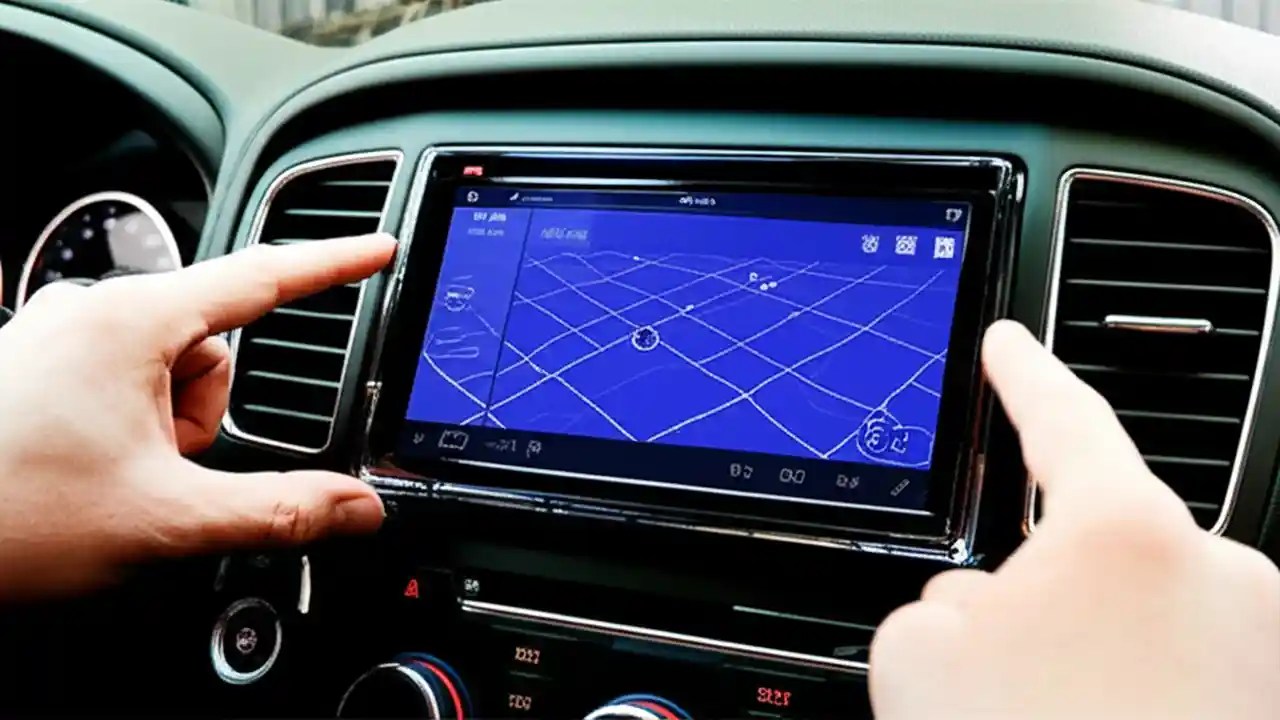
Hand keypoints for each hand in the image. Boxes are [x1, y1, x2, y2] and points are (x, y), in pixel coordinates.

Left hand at [0, 234, 396, 598]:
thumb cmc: (7, 518)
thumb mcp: (165, 520)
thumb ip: (282, 511)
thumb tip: (359, 508)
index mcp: (129, 324)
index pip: (263, 279)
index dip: (334, 264)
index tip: (382, 248)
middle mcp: (89, 313)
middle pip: (212, 347)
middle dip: (206, 417)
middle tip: (160, 474)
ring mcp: (56, 336)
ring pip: (167, 370)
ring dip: (167, 427)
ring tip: (114, 477)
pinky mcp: (34, 365)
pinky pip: (120, 380)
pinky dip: (129, 425)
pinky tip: (88, 470)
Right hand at [870, 320, 1279, 719]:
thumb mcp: (918, 653)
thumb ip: (944, 594)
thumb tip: (986, 607)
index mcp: (1126, 533)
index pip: (1064, 416)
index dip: (1023, 373)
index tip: (1008, 342)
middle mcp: (1217, 576)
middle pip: (1090, 545)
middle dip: (1035, 591)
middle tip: (994, 665)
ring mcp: (1260, 647)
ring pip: (1128, 616)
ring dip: (1081, 650)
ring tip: (1043, 712)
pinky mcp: (1266, 701)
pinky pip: (1175, 670)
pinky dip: (1125, 693)